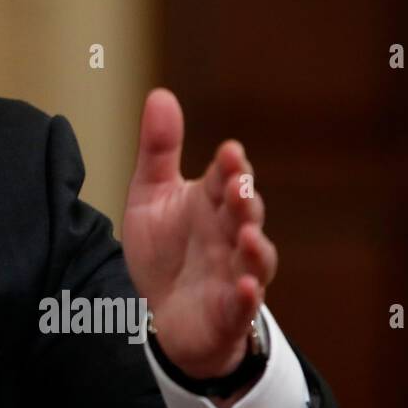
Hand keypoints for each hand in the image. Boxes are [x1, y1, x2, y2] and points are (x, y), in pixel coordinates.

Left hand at [121, 89, 276, 380]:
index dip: (230, 167)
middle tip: (238, 183)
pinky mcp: (229, 312)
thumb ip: (158, 149)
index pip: (226, 179)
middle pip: (245, 214)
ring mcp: (235, 274)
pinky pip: (243, 305)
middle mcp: (230, 235)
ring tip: (248, 234)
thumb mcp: (152, 194)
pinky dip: (246, 296)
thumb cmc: (166, 249)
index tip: (229, 152)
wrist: (163, 313)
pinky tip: (243, 286)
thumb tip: (160, 94)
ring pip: (256, 259)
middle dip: (244, 199)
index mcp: (213, 203)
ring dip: (256, 246)